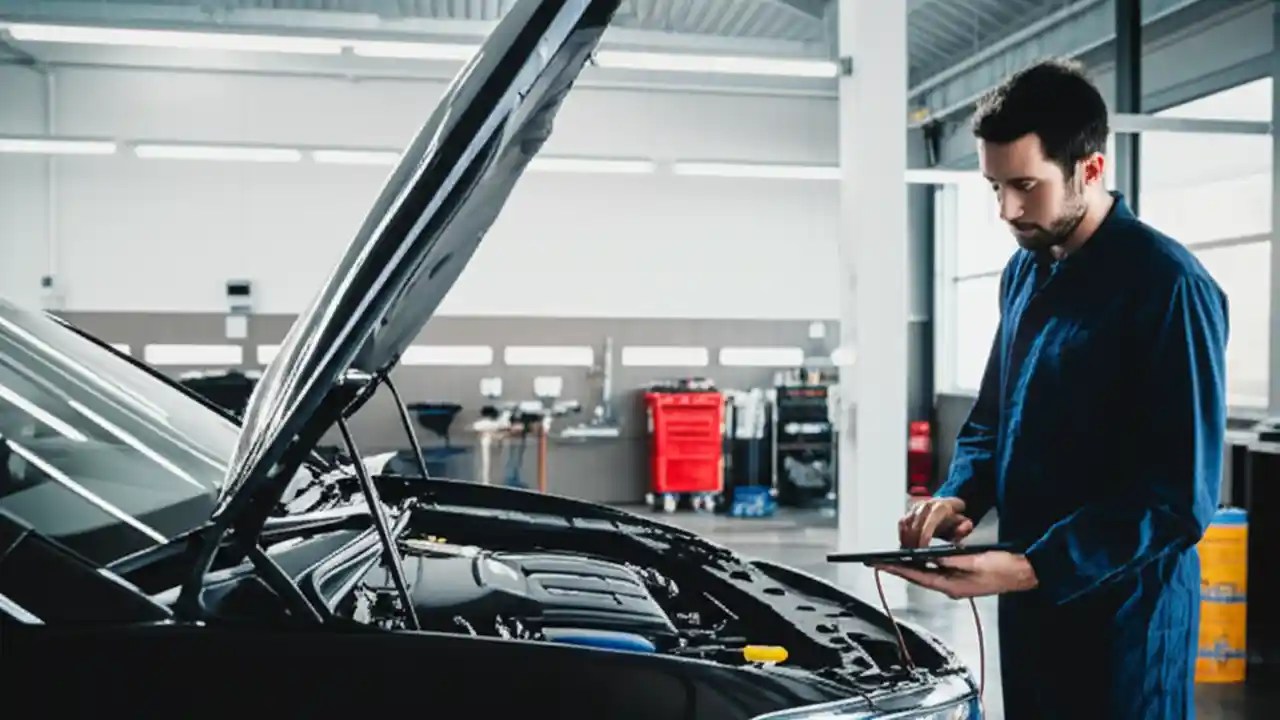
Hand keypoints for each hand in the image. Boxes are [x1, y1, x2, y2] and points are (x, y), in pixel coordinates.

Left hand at [875, 551, 1037, 599]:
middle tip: (878, 561)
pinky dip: (924, 565)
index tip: (879, 564)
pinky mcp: (960, 578)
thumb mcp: (976, 561)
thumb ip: (953, 560)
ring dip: (909, 567)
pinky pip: (936, 572)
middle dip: (898, 568)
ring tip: (891, 559)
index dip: (897, 569)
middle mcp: (950, 587)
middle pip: (918, 577)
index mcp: (952, 586)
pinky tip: (917, 558)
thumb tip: (933, 557)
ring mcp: (955, 584)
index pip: (918, 576)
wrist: (1023, 572)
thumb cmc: (1004, 568)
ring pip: (926, 574)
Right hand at [898, 497, 973, 547]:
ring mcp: (915, 508)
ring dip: (905, 540)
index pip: (929, 522)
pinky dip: (902, 536)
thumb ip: (965, 527)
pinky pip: (901, 524)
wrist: (948, 508)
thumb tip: (964, 528)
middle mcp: (925, 505)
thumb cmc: (955, 520)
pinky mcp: (908, 512)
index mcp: (940, 507)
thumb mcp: (964, 524)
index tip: (922, 550)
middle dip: (913, 542)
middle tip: (914, 557)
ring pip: (905, 524)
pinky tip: (905, 547)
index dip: (924, 536)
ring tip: (908, 554)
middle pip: (914, 525)